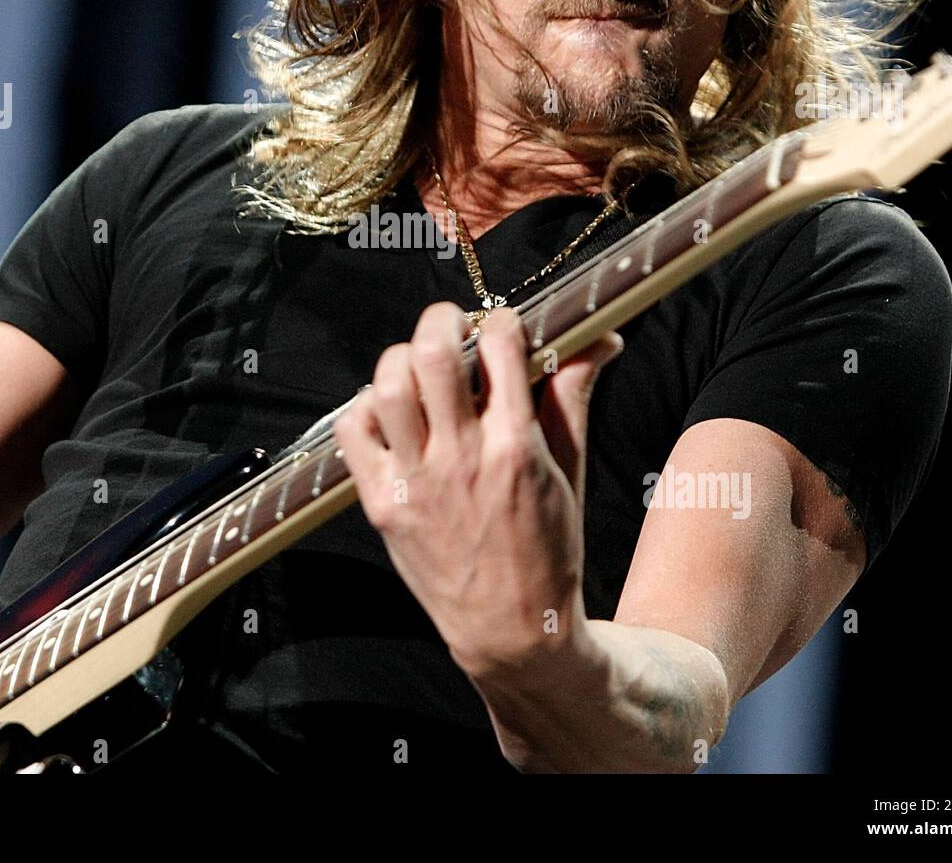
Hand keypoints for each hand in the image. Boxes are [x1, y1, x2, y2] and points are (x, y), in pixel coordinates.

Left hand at [334, 303, 622, 679]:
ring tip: (420, 367)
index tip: (504, 326)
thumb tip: (598, 339)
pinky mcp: (383, 503)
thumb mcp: (569, 469)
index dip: (503, 321)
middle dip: (443, 321)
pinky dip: (365, 408)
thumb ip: (573, 395)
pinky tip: (390, 412)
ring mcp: (417, 482)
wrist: (512, 631)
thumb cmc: (546, 550)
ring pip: (387, 385)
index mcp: (516, 447)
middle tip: (454, 326)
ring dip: (402, 359)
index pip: (502, 347)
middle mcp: (462, 459)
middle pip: (433, 354)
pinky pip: (353, 433)